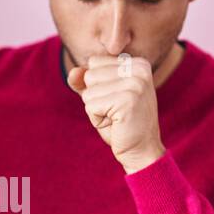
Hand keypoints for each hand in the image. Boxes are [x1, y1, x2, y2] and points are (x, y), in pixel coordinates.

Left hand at [66, 54, 164, 173]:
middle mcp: (140, 69)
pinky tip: (116, 124)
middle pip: (90, 75)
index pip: (94, 62)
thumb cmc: (120, 124)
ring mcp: (135, 84)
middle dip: (96, 98)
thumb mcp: (101, 97)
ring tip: (116, 118)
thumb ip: (85, 81)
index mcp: (138, 63)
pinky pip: (91, 106)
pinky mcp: (127, 100)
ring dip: (96, 110)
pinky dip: (97, 120)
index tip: (117, 100)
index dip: (98, 86)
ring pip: (89, 92)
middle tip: (116, 111)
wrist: (141, 151)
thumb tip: (73, 72)